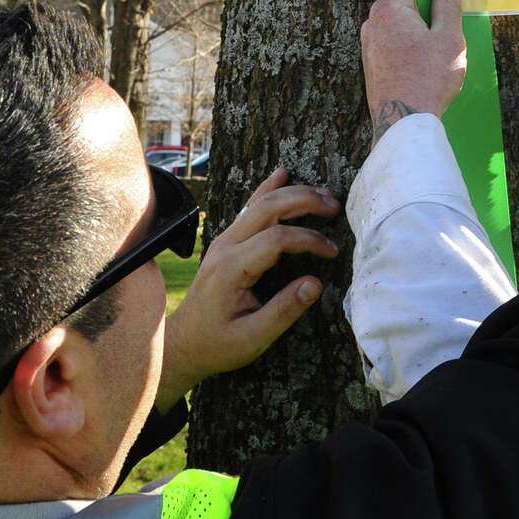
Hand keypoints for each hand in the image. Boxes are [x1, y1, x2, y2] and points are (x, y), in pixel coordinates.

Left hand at [156, 168, 339, 411]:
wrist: (183, 343)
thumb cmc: (218, 344)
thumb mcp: (252, 339)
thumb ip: (284, 311)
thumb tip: (315, 283)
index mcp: (232, 269)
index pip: (277, 239)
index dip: (309, 240)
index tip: (333, 252)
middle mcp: (225, 247)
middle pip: (268, 208)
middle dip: (305, 201)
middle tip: (335, 206)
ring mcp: (223, 240)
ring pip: (259, 203)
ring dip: (293, 194)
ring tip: (325, 195)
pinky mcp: (226, 241)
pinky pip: (249, 208)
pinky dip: (268, 189)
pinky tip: (282, 174)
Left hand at [361, 0, 466, 144]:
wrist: (402, 121)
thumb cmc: (428, 78)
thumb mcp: (448, 37)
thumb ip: (448, 5)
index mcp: (389, 9)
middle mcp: (372, 23)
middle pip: (404, 5)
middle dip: (427, 12)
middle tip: (450, 28)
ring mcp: (368, 45)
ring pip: (399, 28)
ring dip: (419, 33)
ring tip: (439, 52)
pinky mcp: (371, 65)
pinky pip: (393, 47)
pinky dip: (409, 50)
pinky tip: (425, 66)